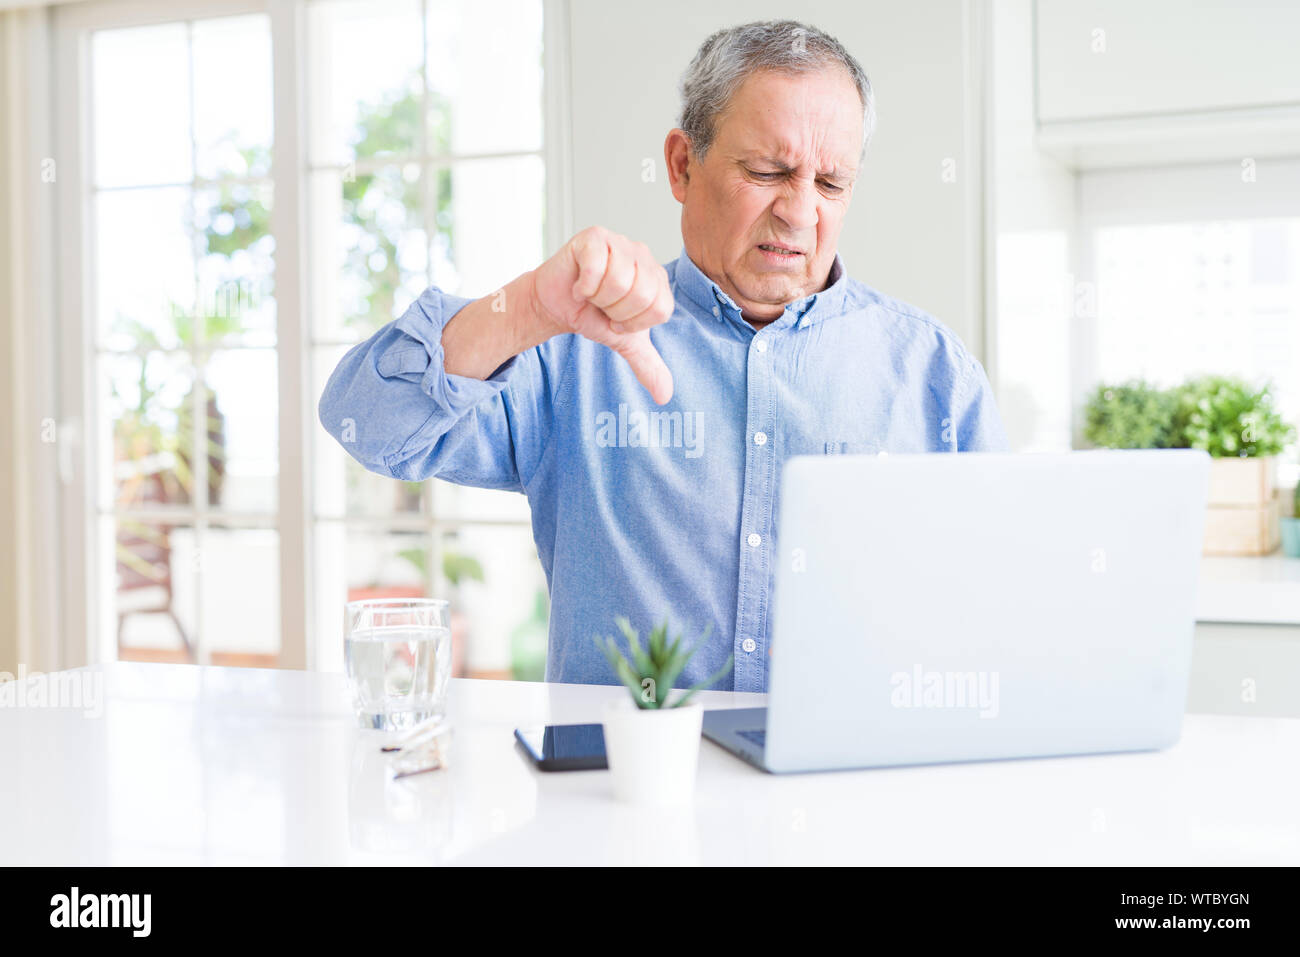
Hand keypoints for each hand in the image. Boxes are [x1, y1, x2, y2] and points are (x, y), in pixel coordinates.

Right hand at [529, 226, 674, 403]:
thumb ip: (647, 365)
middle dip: (614, 312)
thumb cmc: (592, 315)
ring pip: (619, 282)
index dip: (633, 323)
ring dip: (597, 298)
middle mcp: (644, 256)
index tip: (617, 319)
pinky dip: (583, 286)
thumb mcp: (624, 342)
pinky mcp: (595, 237)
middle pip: (641, 295)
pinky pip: (596, 267)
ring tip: (591, 293)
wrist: (557, 304)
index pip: (660, 309)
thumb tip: (664, 397)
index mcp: (658, 278)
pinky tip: (579, 285)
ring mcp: (620, 242)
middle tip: (602, 306)